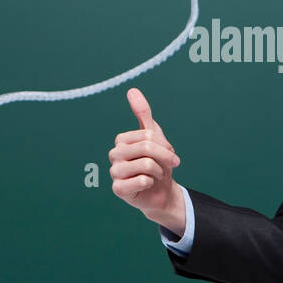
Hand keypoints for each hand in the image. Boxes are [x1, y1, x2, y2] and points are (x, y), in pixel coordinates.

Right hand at [109, 87, 185, 234]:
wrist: (161, 191)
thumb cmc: (157, 163)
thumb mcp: (155, 136)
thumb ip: (143, 113)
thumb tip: (132, 90)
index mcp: (122, 140)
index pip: (148, 135)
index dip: (164, 146)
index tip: (168, 154)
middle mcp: (114, 154)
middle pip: (147, 148)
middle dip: (164, 158)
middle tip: (167, 166)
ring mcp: (114, 172)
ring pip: (145, 164)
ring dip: (158, 172)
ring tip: (155, 176)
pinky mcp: (118, 189)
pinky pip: (141, 180)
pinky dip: (151, 183)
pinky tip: (146, 186)